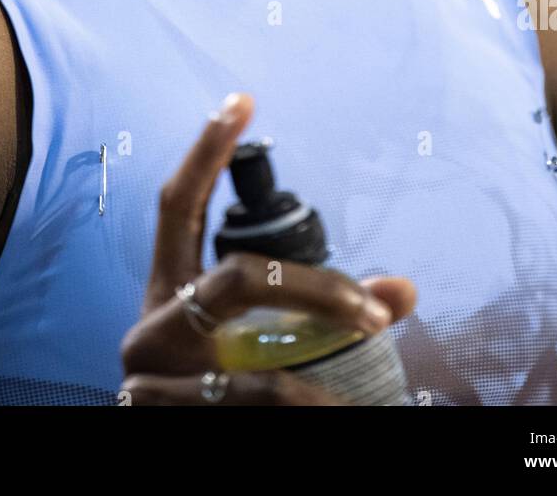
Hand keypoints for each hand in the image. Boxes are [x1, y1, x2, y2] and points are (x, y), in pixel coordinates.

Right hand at [118, 92, 416, 404]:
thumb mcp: (253, 346)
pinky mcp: (161, 419)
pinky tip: (338, 414)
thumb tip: (405, 288)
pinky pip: (257, 406)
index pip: (176, 205)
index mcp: (166, 290)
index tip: (240, 98)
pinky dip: (311, 409)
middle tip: (379, 310)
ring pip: (259, 366)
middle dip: (318, 288)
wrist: (163, 458)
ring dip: (329, 366)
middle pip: (238, 278)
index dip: (205, 151)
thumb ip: (316, 312)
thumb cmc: (213, 396)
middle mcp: (151, 328)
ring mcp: (151, 381)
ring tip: (373, 375)